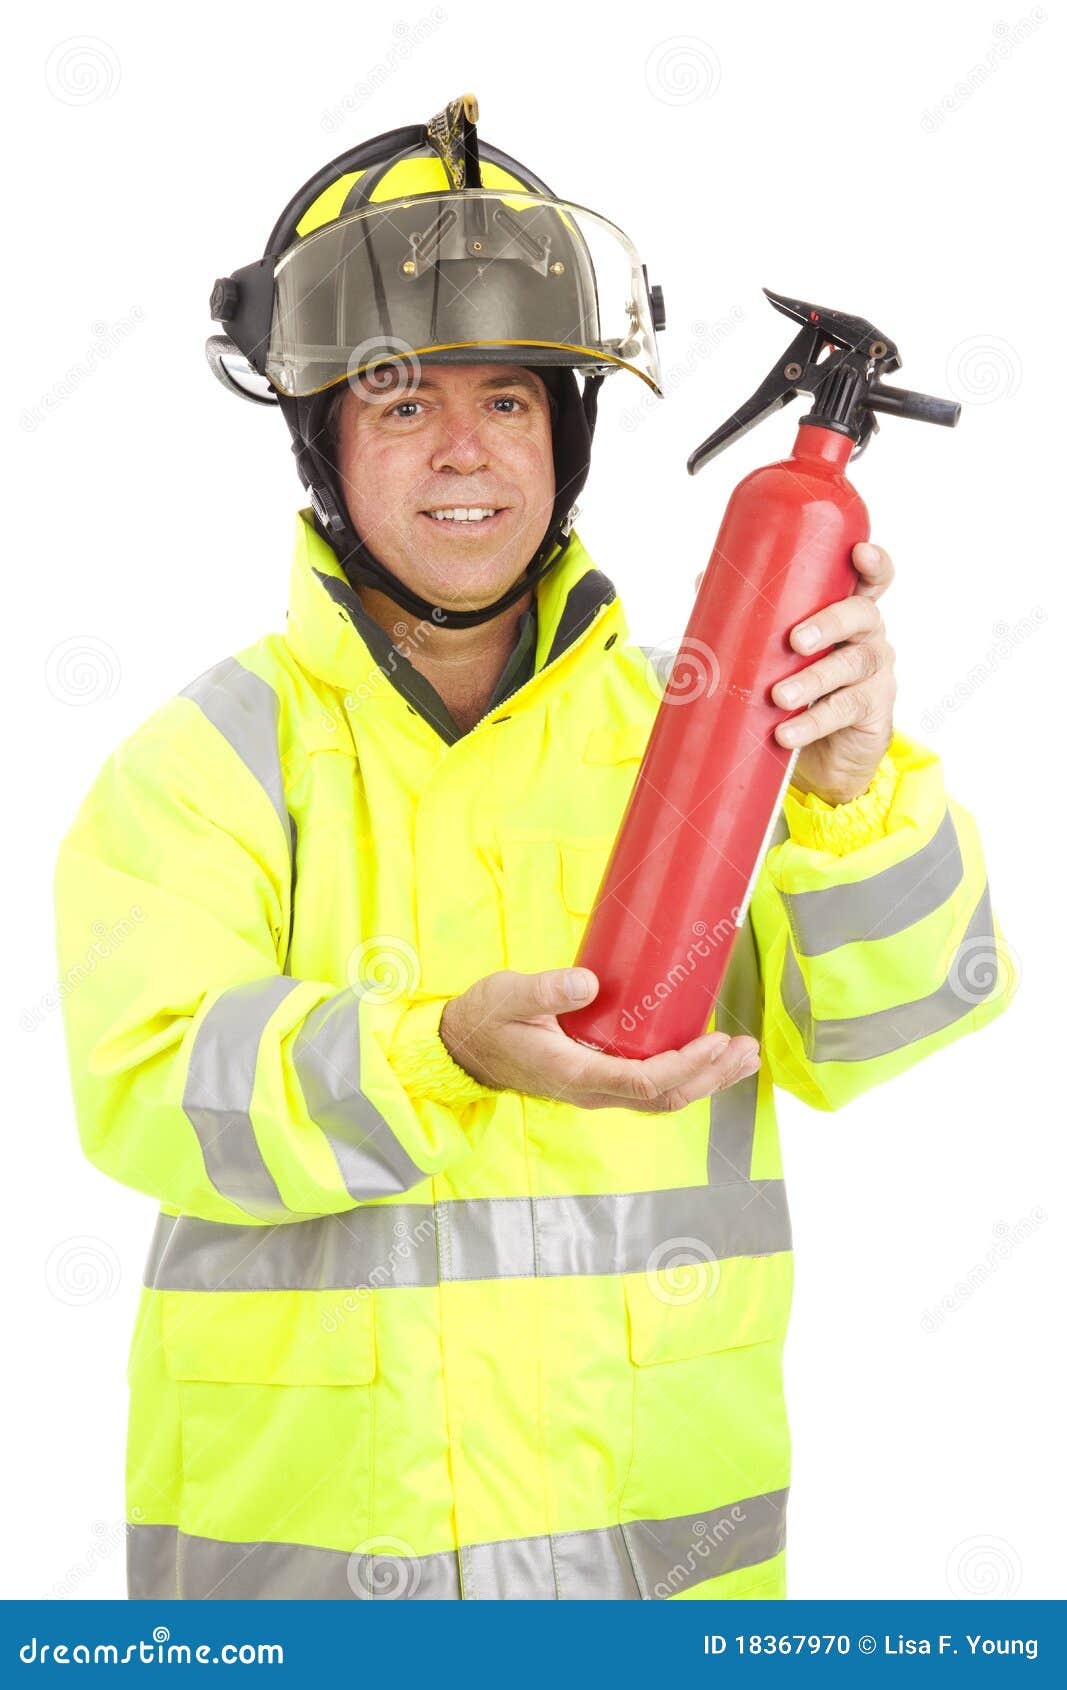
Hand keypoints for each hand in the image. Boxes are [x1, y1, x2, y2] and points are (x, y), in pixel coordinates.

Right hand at [440, 967, 760, 1111]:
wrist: (465, 1047)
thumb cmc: (488, 1019)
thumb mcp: (510, 995)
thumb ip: (546, 990)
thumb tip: (588, 981)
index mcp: (575, 1074)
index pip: (644, 1081)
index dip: (685, 1065)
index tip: (713, 1039)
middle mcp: (593, 1091)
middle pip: (665, 1097)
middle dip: (710, 1076)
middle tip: (746, 1049)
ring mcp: (598, 1090)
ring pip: (663, 1098)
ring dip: (706, 1080)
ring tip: (743, 1057)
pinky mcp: (601, 1080)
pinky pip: (651, 1087)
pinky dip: (687, 1075)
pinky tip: (707, 1058)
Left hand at [769, 540, 896, 805]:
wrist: (820, 755)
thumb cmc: (796, 687)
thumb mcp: (775, 651)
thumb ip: (748, 618)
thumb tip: (702, 580)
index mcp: (846, 612)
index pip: (873, 580)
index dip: (875, 564)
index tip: (860, 553)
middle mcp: (868, 636)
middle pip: (862, 616)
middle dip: (829, 623)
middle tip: (795, 641)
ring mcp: (875, 674)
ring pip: (852, 665)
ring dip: (813, 680)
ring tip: (778, 695)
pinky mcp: (873, 713)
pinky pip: (846, 712)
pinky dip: (812, 722)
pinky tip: (787, 733)